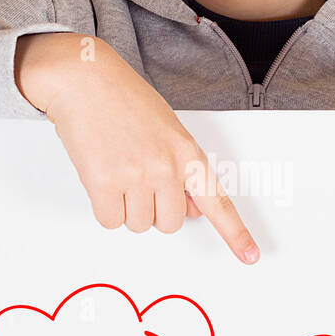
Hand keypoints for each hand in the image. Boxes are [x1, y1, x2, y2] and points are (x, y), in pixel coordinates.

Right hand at [15, 32, 258, 261]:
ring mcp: (135, 176)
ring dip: (128, 208)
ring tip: (119, 171)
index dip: (235, 233)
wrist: (85, 79)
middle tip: (139, 179)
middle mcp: (165, 167)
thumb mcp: (168, 131)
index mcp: (187, 153)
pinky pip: (110, 220)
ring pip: (139, 224)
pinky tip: (103, 177)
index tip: (250, 256)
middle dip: (155, 209)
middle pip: (170, 223)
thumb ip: (184, 172)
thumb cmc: (124, 100)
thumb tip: (194, 211)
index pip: (217, 202)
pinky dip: (105, 207)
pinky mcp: (104, 183)